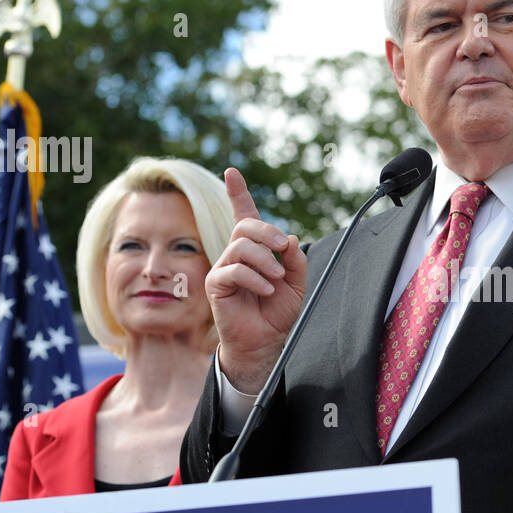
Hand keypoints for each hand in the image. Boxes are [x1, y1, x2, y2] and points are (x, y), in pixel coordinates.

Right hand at [207, 167, 306, 393]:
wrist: (264, 340)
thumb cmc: (276, 311)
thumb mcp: (296, 282)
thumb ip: (295, 259)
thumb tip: (290, 239)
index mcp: (254, 249)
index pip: (243, 214)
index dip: (237, 193)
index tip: (231, 172)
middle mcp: (236, 254)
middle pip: (247, 225)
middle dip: (269, 232)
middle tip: (284, 249)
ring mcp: (224, 267)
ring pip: (241, 246)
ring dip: (265, 260)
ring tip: (276, 279)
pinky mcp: (216, 284)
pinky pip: (234, 270)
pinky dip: (255, 278)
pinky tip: (265, 290)